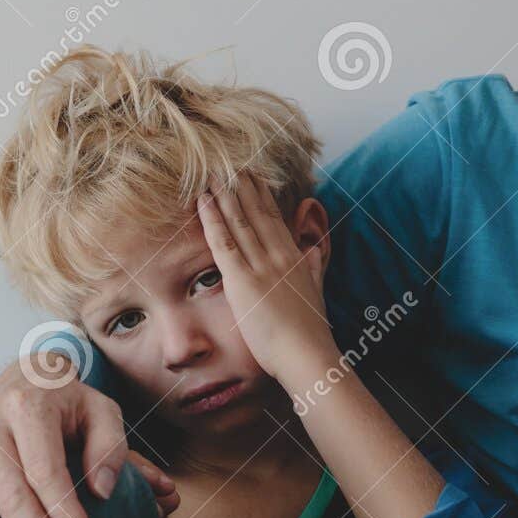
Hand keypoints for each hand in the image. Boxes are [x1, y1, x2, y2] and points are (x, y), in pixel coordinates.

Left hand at [196, 175, 337, 387]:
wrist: (306, 354)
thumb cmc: (309, 331)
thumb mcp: (315, 290)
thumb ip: (312, 267)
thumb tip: (312, 251)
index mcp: (294, 257)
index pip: (273, 218)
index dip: (260, 195)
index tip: (251, 175)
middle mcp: (278, 255)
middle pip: (255, 212)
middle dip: (241, 186)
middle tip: (227, 163)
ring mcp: (260, 266)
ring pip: (239, 221)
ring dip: (223, 195)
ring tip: (211, 174)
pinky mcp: (243, 280)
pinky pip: (223, 243)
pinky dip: (212, 219)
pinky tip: (203, 201)